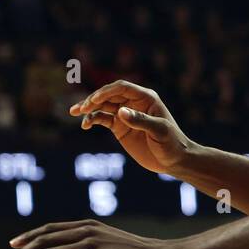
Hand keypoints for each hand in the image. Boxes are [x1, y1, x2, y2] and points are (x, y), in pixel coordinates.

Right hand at [69, 79, 193, 175]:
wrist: (174, 161)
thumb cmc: (172, 144)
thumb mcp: (160, 131)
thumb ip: (141, 120)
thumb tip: (120, 111)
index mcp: (145, 98)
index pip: (121, 88)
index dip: (106, 91)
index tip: (94, 100)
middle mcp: (133, 103)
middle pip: (108, 95)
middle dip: (93, 100)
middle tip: (82, 108)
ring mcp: (125, 115)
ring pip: (101, 106)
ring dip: (87, 108)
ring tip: (75, 112)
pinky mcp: (119, 127)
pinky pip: (101, 119)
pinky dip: (92, 120)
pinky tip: (85, 125)